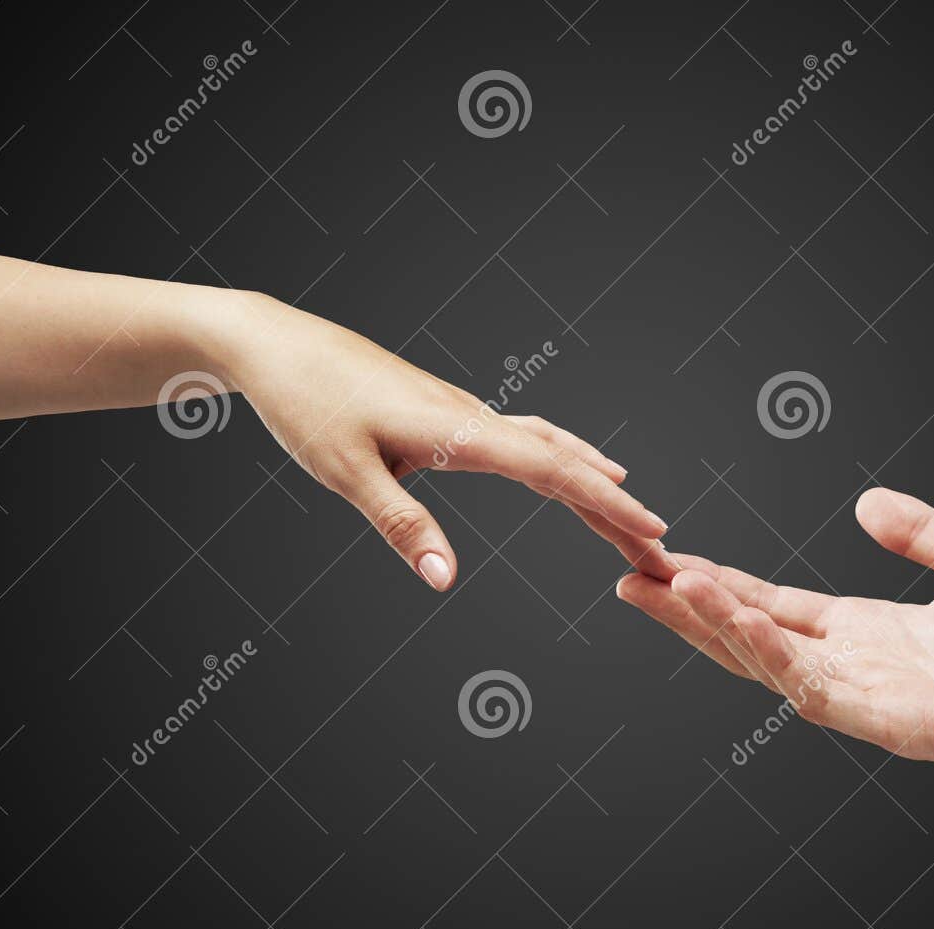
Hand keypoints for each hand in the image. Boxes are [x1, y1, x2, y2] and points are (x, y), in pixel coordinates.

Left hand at [216, 294, 677, 589]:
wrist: (272, 341)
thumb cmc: (303, 401)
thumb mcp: (345, 472)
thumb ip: (400, 524)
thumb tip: (444, 582)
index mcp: (457, 430)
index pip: (552, 472)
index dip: (607, 506)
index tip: (655, 533)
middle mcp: (472, 416)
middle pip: (565, 461)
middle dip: (615, 507)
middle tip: (662, 547)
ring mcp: (462, 411)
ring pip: (549, 446)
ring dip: (592, 481)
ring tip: (630, 511)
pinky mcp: (446, 412)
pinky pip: (525, 438)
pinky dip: (561, 460)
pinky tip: (565, 467)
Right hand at [616, 487, 933, 794]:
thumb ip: (921, 534)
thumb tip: (867, 502)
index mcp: (870, 634)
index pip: (774, 607)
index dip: (718, 585)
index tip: (665, 557)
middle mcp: (856, 669)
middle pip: (749, 636)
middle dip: (687, 607)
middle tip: (626, 572)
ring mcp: (867, 699)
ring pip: (765, 663)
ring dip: (709, 625)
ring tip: (658, 584)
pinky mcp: (889, 721)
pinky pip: (811, 686)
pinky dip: (765, 650)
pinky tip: (728, 615)